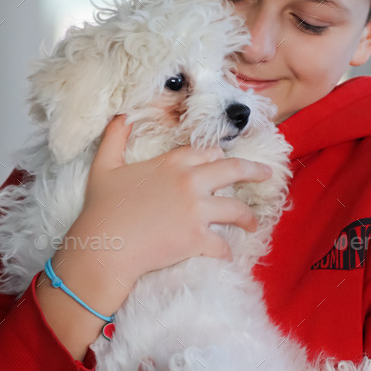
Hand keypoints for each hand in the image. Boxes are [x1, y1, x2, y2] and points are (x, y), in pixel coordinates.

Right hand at [57, 115, 272, 313]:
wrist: (104, 246)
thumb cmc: (102, 208)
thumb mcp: (104, 166)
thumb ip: (114, 138)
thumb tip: (120, 116)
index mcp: (173, 163)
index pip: (208, 152)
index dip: (218, 156)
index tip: (224, 160)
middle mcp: (190, 182)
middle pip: (233, 170)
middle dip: (254, 171)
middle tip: (267, 175)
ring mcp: (197, 211)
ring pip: (237, 210)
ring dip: (248, 218)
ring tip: (253, 223)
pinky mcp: (198, 239)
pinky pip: (222, 245)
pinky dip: (226, 251)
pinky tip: (227, 254)